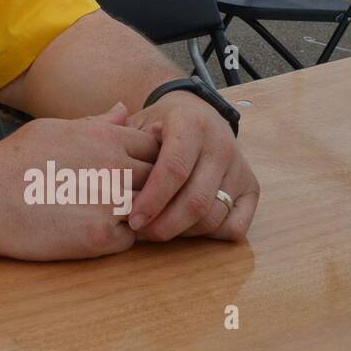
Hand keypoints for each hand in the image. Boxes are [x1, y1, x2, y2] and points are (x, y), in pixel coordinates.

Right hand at [0, 103, 157, 260]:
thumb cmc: (12, 160)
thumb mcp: (55, 128)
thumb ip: (97, 123)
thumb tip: (124, 109)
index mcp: (105, 137)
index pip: (154, 148)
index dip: (144, 160)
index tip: (125, 170)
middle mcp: (114, 167)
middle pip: (157, 179)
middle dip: (144, 187)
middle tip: (113, 195)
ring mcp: (109, 203)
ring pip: (148, 210)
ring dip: (134, 213)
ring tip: (100, 212)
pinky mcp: (99, 237)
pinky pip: (128, 239)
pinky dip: (115, 237)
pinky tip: (86, 228)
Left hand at [126, 91, 258, 241]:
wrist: (196, 113)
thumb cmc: (158, 125)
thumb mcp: (137, 122)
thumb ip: (117, 135)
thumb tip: (98, 148)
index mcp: (191, 125)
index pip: (174, 170)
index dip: (152, 200)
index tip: (131, 219)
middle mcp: (221, 145)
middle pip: (196, 200)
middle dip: (165, 224)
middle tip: (140, 233)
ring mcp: (240, 167)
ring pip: (214, 216)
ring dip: (183, 232)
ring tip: (155, 231)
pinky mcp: (251, 187)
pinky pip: (235, 226)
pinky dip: (209, 236)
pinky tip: (185, 229)